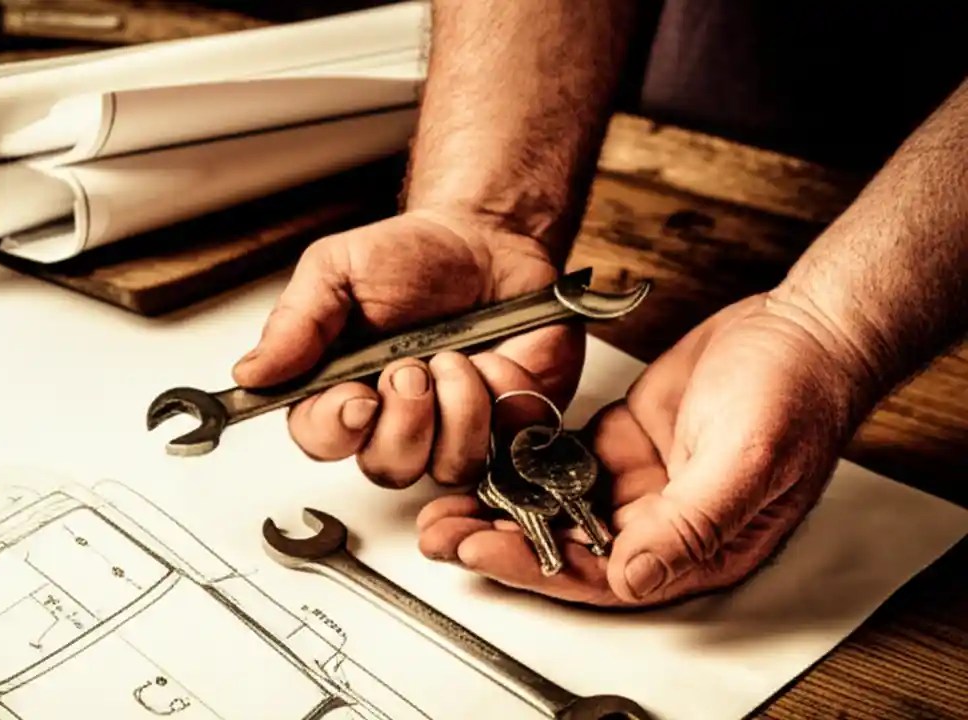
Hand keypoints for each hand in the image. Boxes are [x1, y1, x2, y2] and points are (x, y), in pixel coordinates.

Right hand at [232, 208, 583, 488]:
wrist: (487, 236)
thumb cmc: (412, 256)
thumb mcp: (337, 269)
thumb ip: (295, 323)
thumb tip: (250, 373)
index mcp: (343, 391)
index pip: (323, 444)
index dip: (339, 431)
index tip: (357, 397)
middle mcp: (395, 421)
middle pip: (388, 468)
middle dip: (406, 418)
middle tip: (414, 365)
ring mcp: (454, 428)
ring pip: (450, 465)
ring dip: (458, 408)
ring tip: (458, 357)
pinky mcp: (508, 423)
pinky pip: (510, 440)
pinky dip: (506, 395)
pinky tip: (497, 358)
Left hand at [417, 293, 872, 605]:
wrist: (801, 328)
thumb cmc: (795, 394)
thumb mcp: (745, 460)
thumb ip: (691, 523)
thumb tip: (635, 575)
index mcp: (698, 547)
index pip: (604, 575)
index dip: (538, 566)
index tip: (483, 547)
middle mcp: (662, 523)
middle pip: (567, 548)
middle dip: (501, 542)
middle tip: (440, 533)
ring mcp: (639, 483)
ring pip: (556, 508)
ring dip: (503, 508)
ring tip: (445, 505)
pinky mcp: (623, 443)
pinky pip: (561, 463)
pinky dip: (522, 463)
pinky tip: (482, 460)